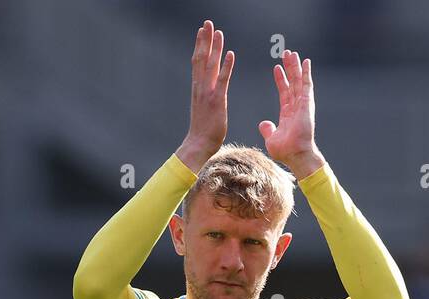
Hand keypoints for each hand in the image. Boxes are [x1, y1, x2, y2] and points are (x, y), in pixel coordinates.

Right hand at [177, 20, 234, 172]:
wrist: (198, 145)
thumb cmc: (203, 131)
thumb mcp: (203, 108)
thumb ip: (206, 96)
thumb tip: (210, 90)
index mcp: (197, 88)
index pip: (198, 62)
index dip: (200, 45)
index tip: (202, 31)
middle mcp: (200, 88)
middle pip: (202, 58)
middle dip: (205, 40)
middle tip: (208, 23)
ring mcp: (207, 94)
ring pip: (210, 66)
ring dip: (215, 48)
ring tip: (218, 32)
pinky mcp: (217, 102)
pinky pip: (223, 81)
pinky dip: (227, 67)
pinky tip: (231, 54)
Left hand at [259, 49, 324, 178]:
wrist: (296, 155)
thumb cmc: (286, 152)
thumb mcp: (271, 139)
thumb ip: (267, 130)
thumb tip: (263, 123)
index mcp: (288, 114)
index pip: (284, 92)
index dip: (281, 80)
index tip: (277, 68)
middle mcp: (297, 107)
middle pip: (293, 83)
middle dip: (289, 68)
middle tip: (286, 54)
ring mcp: (303, 105)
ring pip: (299, 81)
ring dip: (296, 67)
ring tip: (292, 53)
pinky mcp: (307, 104)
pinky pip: (307, 85)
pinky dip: (306, 73)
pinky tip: (305, 62)